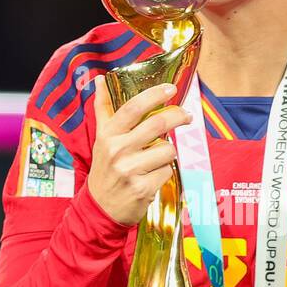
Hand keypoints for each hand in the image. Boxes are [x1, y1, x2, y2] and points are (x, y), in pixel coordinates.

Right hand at [87, 79, 192, 226]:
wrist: (100, 207)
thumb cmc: (105, 168)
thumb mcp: (101, 138)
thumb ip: (103, 109)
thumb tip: (100, 79)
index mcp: (108, 135)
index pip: (133, 108)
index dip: (154, 95)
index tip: (170, 89)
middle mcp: (118, 150)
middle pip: (158, 124)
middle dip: (178, 117)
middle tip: (186, 116)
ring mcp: (130, 170)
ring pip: (167, 150)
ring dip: (168, 152)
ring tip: (157, 158)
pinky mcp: (143, 188)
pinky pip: (168, 171)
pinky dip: (165, 172)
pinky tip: (152, 176)